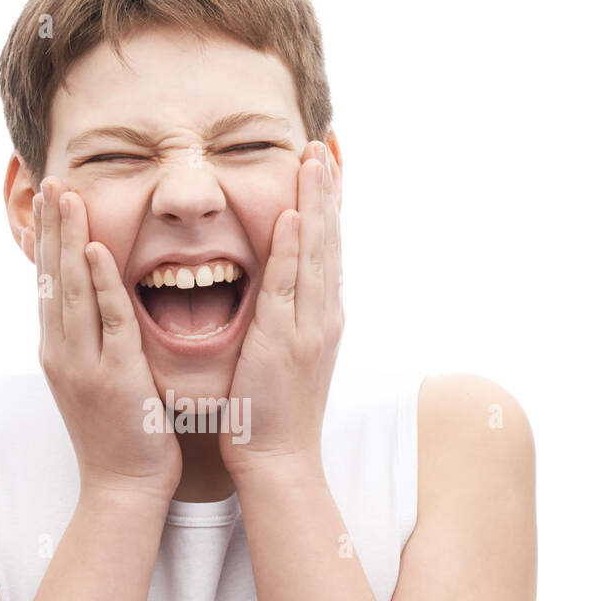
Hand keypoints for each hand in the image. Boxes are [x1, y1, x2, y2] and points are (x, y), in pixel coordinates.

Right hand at [33, 177, 182, 503]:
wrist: (123, 486)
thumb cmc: (120, 434)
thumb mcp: (96, 379)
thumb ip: (92, 342)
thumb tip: (94, 309)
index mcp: (58, 350)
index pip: (48, 283)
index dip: (47, 239)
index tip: (48, 199)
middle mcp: (62, 352)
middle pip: (51, 277)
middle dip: (51, 227)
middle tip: (49, 181)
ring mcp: (84, 364)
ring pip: (73, 290)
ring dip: (70, 241)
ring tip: (67, 197)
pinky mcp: (115, 376)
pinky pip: (108, 322)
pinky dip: (102, 284)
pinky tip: (100, 250)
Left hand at [221, 141, 343, 480]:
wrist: (277, 457)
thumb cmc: (271, 411)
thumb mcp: (285, 355)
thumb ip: (285, 318)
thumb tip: (280, 290)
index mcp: (322, 316)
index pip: (328, 247)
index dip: (329, 204)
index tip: (327, 164)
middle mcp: (324, 315)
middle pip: (330, 240)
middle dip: (328, 190)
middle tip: (323, 144)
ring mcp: (309, 328)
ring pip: (315, 254)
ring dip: (315, 204)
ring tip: (313, 160)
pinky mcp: (285, 343)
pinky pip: (288, 288)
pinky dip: (291, 251)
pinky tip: (291, 217)